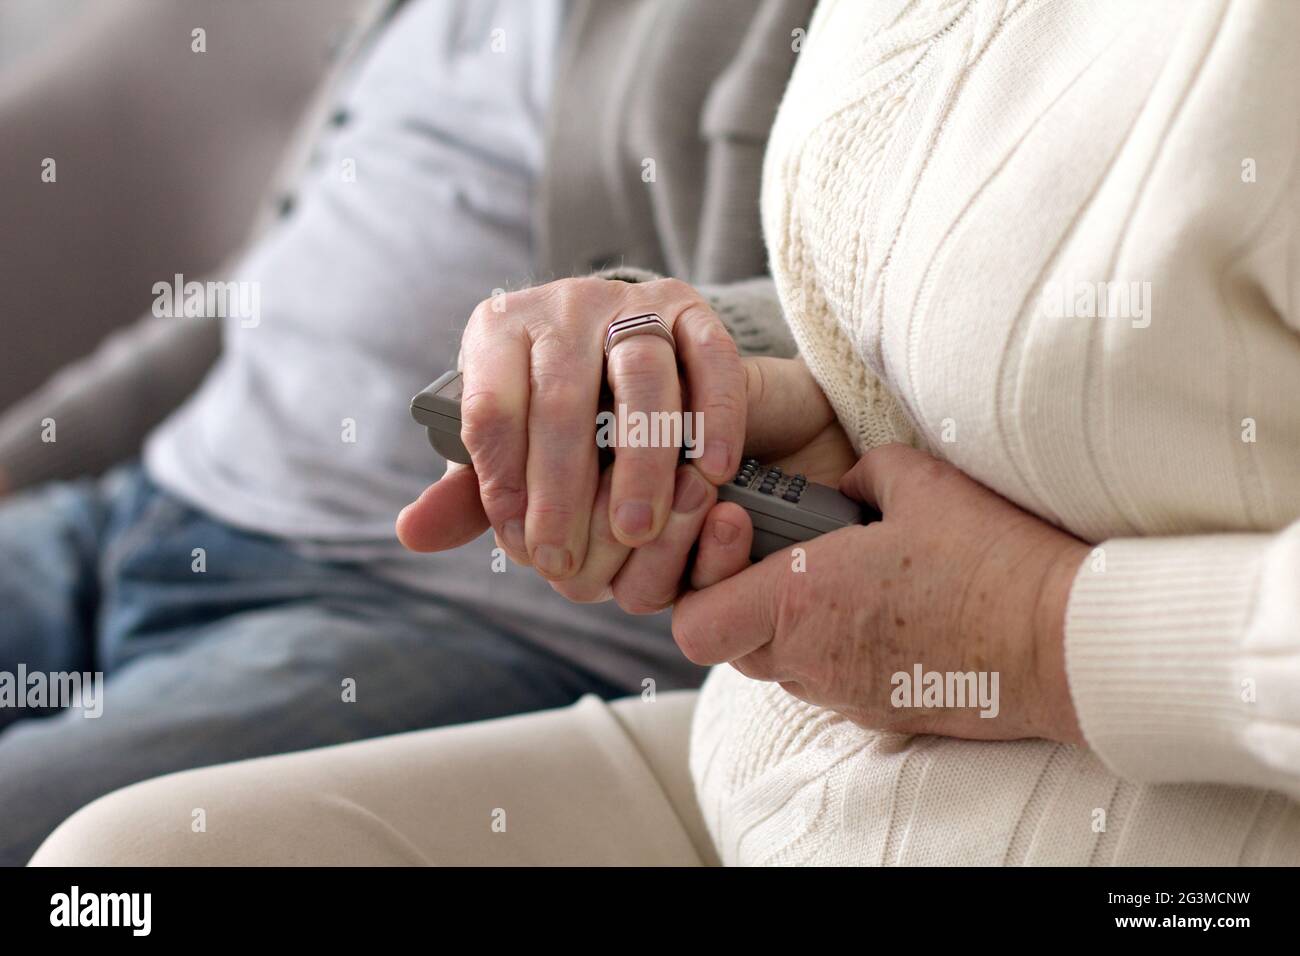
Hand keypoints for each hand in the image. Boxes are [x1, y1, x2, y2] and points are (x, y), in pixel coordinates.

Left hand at [398, 276, 745, 577]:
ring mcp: (632, 301)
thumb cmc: (548, 413)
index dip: (502, 482)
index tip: (520, 544)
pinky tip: (713, 472)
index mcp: (499, 331)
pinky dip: (715, 416)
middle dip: (563, 488)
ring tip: (637, 530)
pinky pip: (711, 359)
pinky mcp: (693, 310)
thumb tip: (411, 533)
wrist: (618, 345)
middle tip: (569, 561)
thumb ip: (467, 491)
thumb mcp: (505, 444)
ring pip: (640, 377)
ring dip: (640, 461)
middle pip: (561, 397)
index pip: (490, 407)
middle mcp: (562, 305)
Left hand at [672, 444, 1089, 743]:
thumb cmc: (992, 560)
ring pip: (777, 664)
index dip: (699, 580)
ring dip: (787, 623)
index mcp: (801, 603)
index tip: (739, 532)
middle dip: (740, 595)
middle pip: (728, 643)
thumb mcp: (919, 482)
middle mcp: (810, 661)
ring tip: (838, 577)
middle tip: (785, 550)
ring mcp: (845, 695)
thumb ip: (860, 474)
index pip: (694, 623)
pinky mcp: (880, 713)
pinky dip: (833, 647)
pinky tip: (880, 610)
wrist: (1065, 645)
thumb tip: (847, 483)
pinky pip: (827, 680)